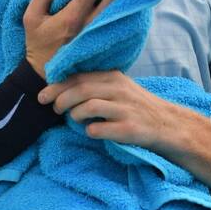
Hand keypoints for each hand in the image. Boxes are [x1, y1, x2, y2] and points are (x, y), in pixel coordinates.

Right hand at [23, 0, 129, 77]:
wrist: (44, 76)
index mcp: (72, 17)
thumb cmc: (37, 45)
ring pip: (118, 10)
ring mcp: (98, 36)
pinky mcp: (102, 45)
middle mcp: (89, 25)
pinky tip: (129, 2)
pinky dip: (124, 12)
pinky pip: (118, 26)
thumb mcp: (30, 18)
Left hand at [37, 69, 185, 156]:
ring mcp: (125, 109)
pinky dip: (91, 131)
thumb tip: (61, 88)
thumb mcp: (118, 88)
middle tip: (54, 110)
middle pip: (81, 90)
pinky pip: (100, 129)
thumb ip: (95, 85)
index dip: (57, 86)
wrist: (167, 124)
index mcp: (113, 77)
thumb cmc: (136, 107)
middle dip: (61, 100)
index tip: (43, 95)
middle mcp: (119, 90)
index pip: (79, 77)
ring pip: (88, 107)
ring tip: (73, 120)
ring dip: (74, 115)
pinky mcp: (129, 129)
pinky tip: (92, 132)